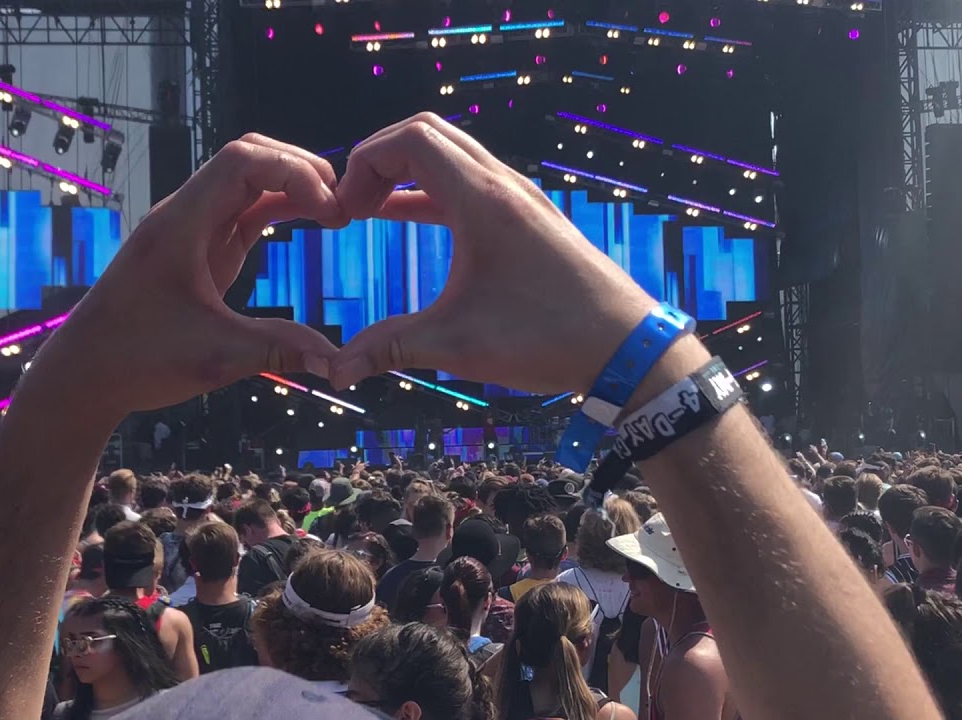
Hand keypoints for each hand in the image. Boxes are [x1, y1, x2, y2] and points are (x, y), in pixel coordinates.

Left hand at [28, 135, 346, 416]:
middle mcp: (186, 216)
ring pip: (250, 181)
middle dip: (300, 169)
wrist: (87, 374)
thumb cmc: (136, 360)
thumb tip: (336, 359)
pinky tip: (314, 221)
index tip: (331, 212)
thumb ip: (276, 349)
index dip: (294, 173)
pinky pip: (247, 211)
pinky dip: (282, 209)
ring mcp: (194, 230)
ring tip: (337, 212)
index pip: (242, 162)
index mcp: (180, 225)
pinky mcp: (202, 249)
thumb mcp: (213, 357)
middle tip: (344, 203)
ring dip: (294, 187)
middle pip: (249, 157)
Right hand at [328, 113, 656, 393]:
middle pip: (427, 133)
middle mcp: (503, 186)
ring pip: (451, 153)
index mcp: (483, 200)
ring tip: (370, 210)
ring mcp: (520, 197)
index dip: (364, 162)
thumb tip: (337, 370)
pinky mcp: (529, 216)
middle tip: (351, 205)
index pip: (409, 140)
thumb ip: (390, 347)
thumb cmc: (546, 338)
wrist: (624, 348)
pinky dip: (431, 189)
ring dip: (406, 171)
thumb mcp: (457, 345)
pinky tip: (406, 216)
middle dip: (378, 160)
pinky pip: (469, 180)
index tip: (343, 210)